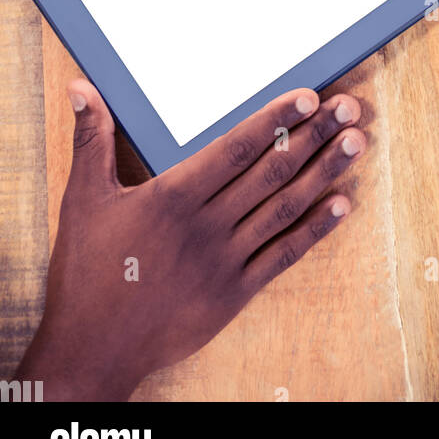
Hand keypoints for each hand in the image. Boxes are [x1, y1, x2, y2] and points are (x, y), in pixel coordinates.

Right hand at [16, 78, 365, 399]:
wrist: (92, 351)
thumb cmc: (86, 273)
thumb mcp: (83, 200)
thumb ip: (91, 140)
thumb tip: (82, 87)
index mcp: (172, 196)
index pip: (236, 147)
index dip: (275, 120)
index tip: (309, 97)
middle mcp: (205, 225)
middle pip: (270, 171)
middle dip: (314, 135)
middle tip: (349, 108)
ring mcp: (224, 261)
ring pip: (284, 207)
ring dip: (325, 172)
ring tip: (357, 142)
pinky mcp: (233, 294)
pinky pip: (282, 255)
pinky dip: (315, 229)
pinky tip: (343, 204)